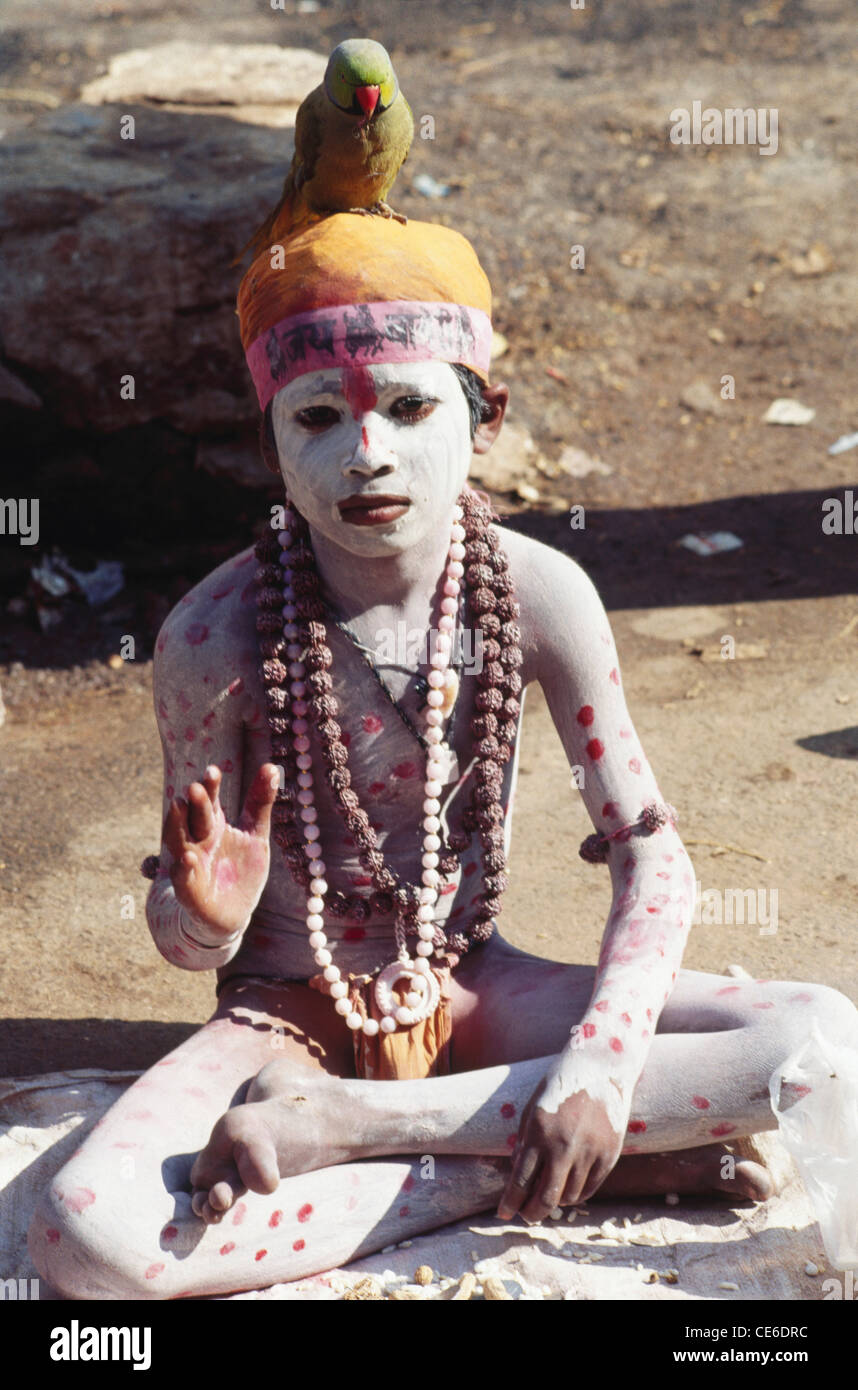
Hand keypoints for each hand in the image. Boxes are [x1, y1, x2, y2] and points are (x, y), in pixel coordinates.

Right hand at [162, 762, 278, 936]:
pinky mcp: (189, 891)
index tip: (213, 770)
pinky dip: (184, 869)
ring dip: (177, 825)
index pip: (210, 801)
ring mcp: (190, 865)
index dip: (210, 787)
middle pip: (194, 818)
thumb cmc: (242, 870)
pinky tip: (188, 859)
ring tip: (178, 805)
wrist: (234, 912)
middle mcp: (197, 841)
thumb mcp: (256, 834)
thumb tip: (272, 766)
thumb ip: (260, 802)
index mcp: (212, 825)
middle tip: (195, 786)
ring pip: (179, 842)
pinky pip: (183, 878)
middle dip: (195, 803)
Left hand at [498, 1076, 624, 1223]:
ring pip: (569, 1197)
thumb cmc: (560, 1087)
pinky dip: (577, 1194)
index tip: (504, 1214)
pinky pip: (591, 1188)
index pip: (520, 1181)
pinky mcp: (609, 1154)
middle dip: (532, 1213)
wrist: (600, 1068)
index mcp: (539, 1133)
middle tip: (526, 1216)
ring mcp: (589, 1151)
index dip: (510, 1203)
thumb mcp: (533, 1110)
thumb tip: (518, 1180)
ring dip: (555, 1202)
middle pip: (546, 1198)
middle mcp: (564, 1146)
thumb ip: (525, 1144)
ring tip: (548, 1196)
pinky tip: (568, 1190)